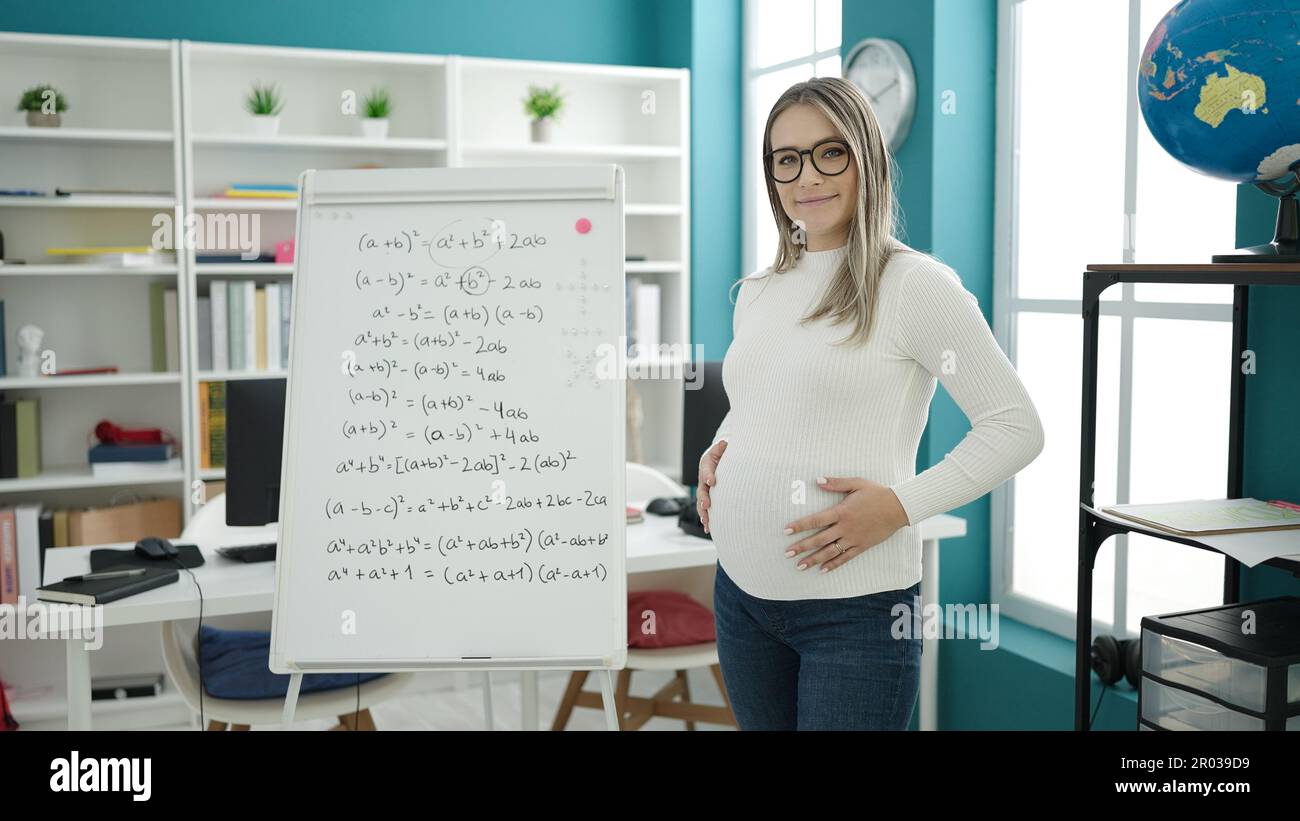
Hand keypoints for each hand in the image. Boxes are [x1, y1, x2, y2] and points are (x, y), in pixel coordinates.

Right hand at [696, 440, 727, 533]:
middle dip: (703, 498)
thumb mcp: (720, 450)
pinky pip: (705, 510)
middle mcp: (703, 481)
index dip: (708, 476)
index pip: (706, 471)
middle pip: (702, 491)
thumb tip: (724, 444)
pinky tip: (709, 528)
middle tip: (706, 505)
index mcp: (706, 467)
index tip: (712, 481)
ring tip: (706, 522)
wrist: (714, 462)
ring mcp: (705, 491)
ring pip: (702, 504)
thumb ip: (721, 448)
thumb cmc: (718, 456)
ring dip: (703, 513)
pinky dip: (707, 519)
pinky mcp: (708, 499)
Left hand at [783, 476, 909, 572]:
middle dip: (802, 547)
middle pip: (819, 539)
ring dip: (814, 559)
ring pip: (830, 552)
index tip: (786, 530)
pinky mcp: (862, 546)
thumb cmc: (877, 493)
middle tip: (787, 553)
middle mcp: (845, 527)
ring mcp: (853, 538)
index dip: (800, 525)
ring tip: (800, 566)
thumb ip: (836, 483)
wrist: (898, 507)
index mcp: (842, 511)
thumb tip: (817, 480)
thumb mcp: (856, 483)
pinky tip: (822, 570)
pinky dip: (833, 564)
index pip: (816, 520)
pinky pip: (845, 558)